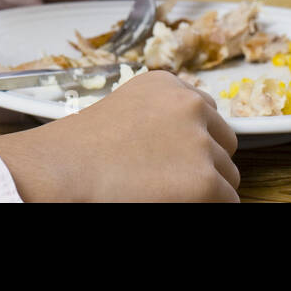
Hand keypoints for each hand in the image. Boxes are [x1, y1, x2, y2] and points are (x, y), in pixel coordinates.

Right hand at [0, 69, 238, 201]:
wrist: (63, 171)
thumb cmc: (82, 148)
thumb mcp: (124, 109)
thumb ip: (160, 115)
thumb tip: (189, 142)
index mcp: (167, 84)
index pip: (206, 113)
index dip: (191, 140)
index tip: (174, 156)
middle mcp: (190, 105)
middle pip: (223, 142)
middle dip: (203, 161)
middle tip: (167, 177)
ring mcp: (200, 142)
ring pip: (227, 175)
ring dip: (204, 185)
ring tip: (162, 189)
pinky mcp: (206, 180)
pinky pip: (227, 201)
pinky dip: (205, 206)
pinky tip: (170, 201)